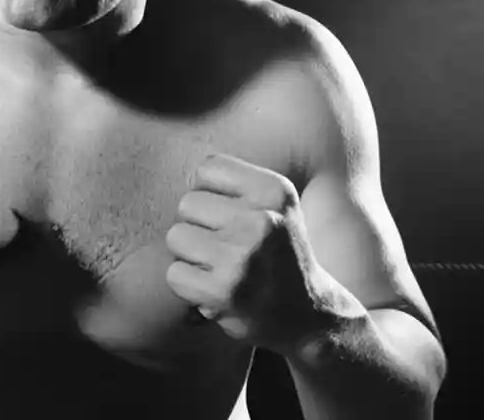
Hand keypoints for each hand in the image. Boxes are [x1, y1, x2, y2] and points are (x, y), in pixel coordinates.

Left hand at [164, 153, 332, 352]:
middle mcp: (261, 220)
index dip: (210, 193)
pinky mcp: (223, 291)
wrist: (309, 314)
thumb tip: (186, 176)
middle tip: (225, 247)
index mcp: (275, 191)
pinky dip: (187, 284)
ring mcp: (242, 257)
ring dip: (190, 255)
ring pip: (175, 236)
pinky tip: (213, 289)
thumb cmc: (279, 252)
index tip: (230, 215)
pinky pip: (174, 273)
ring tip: (219, 267)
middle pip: (187, 203)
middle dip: (199, 225)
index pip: (208, 169)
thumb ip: (237, 182)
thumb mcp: (277, 205)